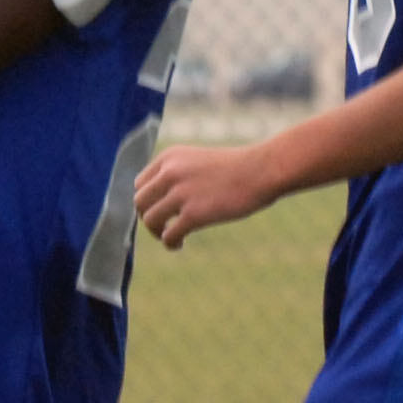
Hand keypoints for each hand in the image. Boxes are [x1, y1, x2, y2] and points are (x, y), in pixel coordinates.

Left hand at [135, 142, 282, 249]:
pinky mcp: (194, 214)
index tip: (158, 210)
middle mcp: (169, 173)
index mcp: (169, 157)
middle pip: (140, 202)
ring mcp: (180, 193)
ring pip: (150, 220)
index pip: (140, 183)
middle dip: (148, 217)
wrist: (263, 170)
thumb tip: (161, 201)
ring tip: (170, 236)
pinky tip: (179, 245)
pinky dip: (170, 243)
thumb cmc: (237, 167)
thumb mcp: (198, 161)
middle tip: (162, 226)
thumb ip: (177, 175)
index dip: (147, 200)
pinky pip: (169, 235)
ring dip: (156, 232)